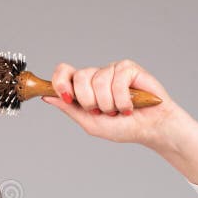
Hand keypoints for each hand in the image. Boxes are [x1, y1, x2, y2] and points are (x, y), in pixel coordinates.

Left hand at [41, 58, 185, 145]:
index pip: (64, 72)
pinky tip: (129, 106)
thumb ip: (70, 109)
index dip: (60, 82)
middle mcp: (96, 76)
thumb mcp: (90, 123)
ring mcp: (111, 70)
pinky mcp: (128, 68)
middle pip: (79, 76)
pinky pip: (116, 80)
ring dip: (108, 104)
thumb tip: (47, 97)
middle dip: (88, 100)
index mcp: (84, 88)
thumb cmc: (123, 127)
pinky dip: (122, 99)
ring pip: (97, 80)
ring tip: (118, 110)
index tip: (67, 97)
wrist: (150, 129)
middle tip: (101, 111)